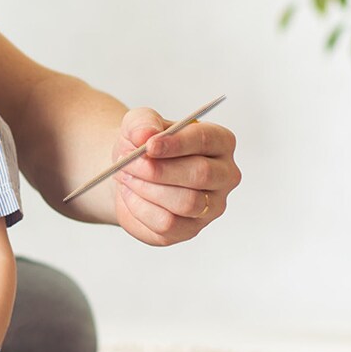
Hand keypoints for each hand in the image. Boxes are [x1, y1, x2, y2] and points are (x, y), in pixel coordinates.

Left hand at [111, 107, 240, 245]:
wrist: (129, 174)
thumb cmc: (143, 147)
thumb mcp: (138, 124)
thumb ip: (142, 122)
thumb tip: (145, 134)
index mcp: (219, 142)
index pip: (206, 141)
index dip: (176, 144)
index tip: (148, 146)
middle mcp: (224, 175)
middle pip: (201, 174)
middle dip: (157, 169)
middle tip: (127, 163)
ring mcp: (212, 205)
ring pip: (186, 202)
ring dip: (146, 189)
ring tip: (127, 177)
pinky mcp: (191, 229)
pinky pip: (168, 224)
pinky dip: (141, 208)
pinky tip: (131, 195)